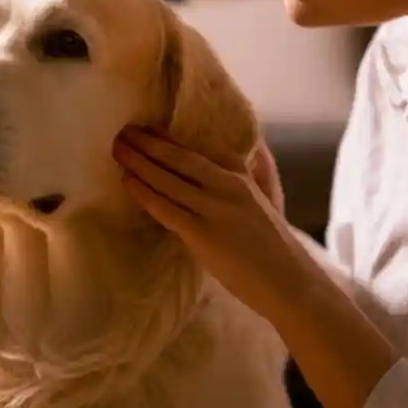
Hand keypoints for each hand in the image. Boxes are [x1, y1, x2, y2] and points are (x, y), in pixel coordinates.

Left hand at [111, 126, 305, 322]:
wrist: (289, 281)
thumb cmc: (277, 245)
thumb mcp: (271, 197)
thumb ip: (260, 170)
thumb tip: (254, 147)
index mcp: (242, 176)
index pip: (201, 151)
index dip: (172, 138)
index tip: (150, 126)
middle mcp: (227, 185)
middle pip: (179, 158)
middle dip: (149, 143)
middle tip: (124, 131)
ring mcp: (214, 209)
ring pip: (167, 179)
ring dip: (139, 162)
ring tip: (118, 149)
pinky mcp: (202, 234)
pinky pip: (165, 208)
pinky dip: (144, 192)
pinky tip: (127, 182)